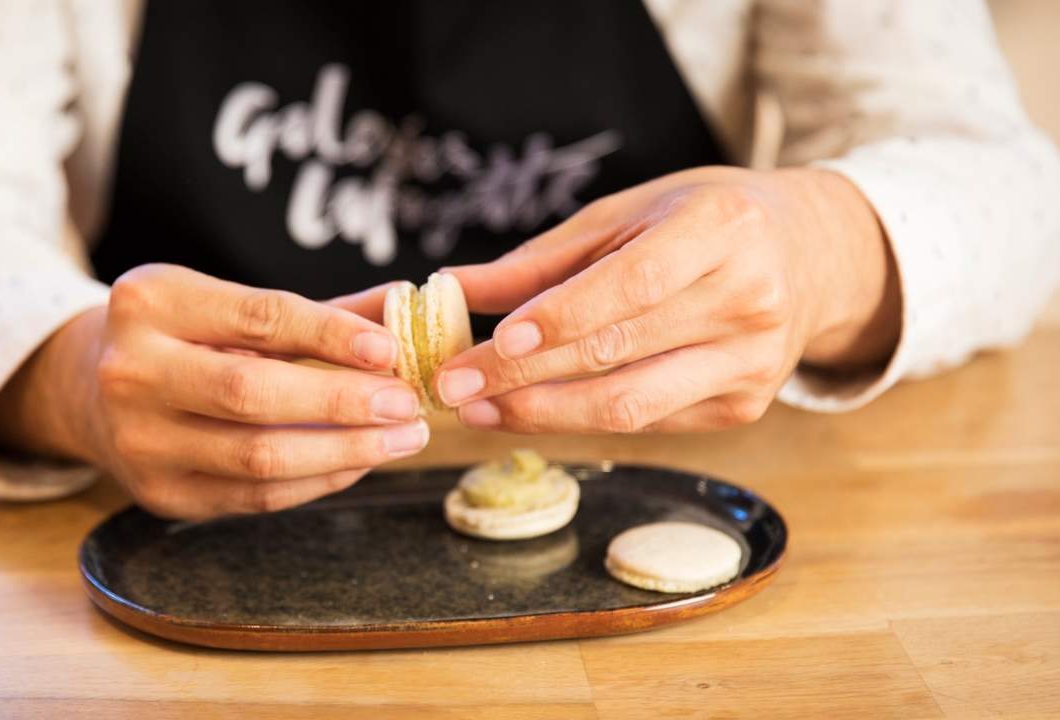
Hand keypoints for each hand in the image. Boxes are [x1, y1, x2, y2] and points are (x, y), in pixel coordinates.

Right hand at [0, 265, 428, 519]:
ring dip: (344, 452)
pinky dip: (316, 482)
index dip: (330, 335)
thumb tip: (403, 309)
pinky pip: (254, 498)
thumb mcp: (226, 302)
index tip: (390, 350)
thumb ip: (314, 312)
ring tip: (400, 439)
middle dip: (343, 402)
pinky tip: (358, 462)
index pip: (257, 317)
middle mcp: (132, 372)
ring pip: (257, 458)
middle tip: (406, 404)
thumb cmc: (181, 336)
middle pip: (252, 394)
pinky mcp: (158, 495)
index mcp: (150, 303)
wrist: (90, 388)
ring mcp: (139, 441)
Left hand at [433, 166, 899, 432]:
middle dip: (524, 376)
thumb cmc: (703, 223)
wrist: (809, 255)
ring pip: (632, 405)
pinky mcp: (745, 406)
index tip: (494, 341)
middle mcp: (749, 299)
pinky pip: (647, 421)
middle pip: (620, 352)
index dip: (560, 318)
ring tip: (479, 409)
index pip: (632, 285)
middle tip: (454, 385)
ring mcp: (753, 362)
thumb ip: (543, 259)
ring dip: (544, 413)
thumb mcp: (628, 214)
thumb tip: (453, 288)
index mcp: (722, 229)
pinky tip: (530, 410)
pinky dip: (581, 419)